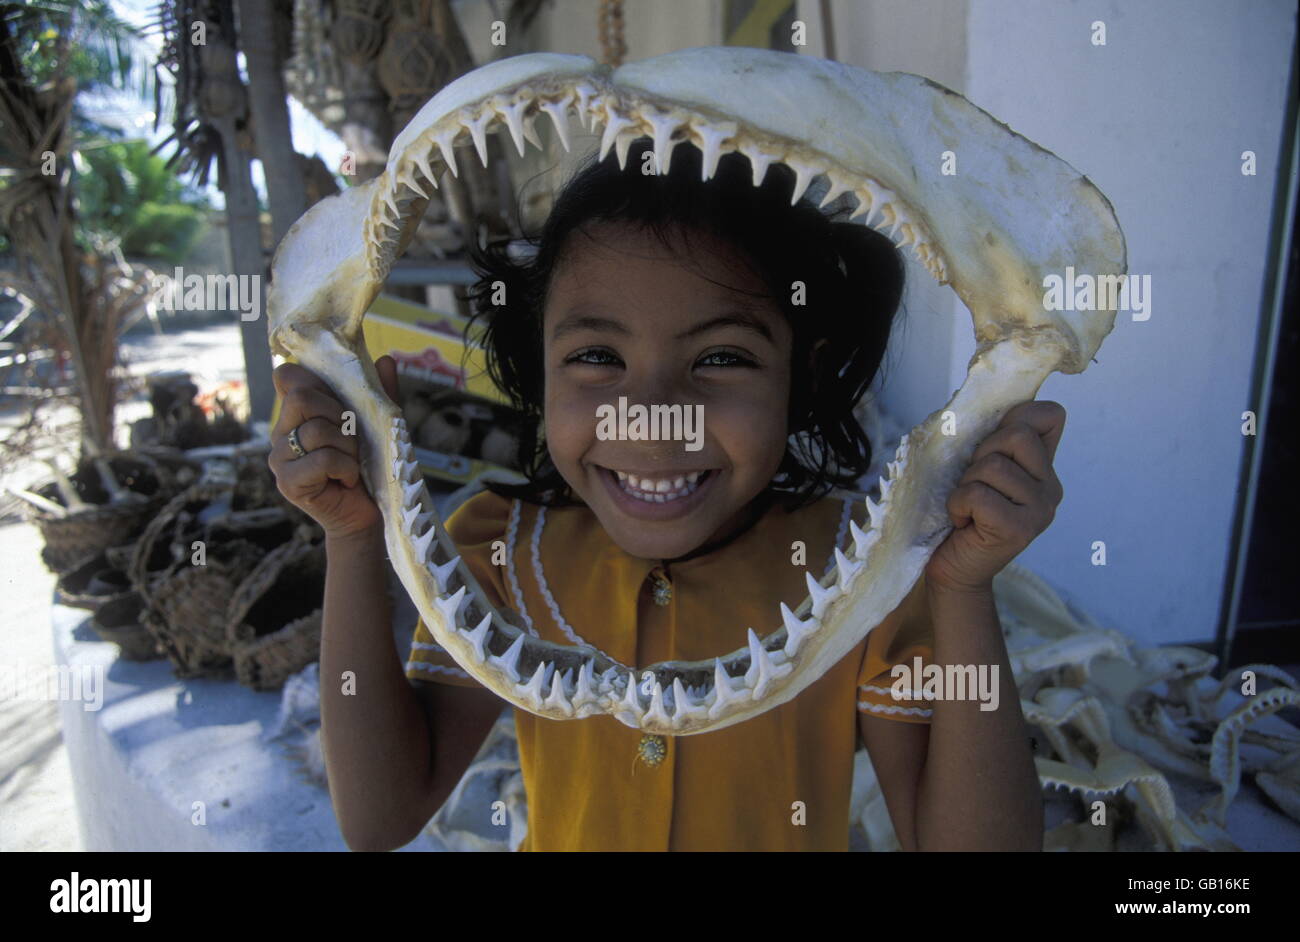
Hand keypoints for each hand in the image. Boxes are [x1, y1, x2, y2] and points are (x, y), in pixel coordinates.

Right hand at [269, 356, 398, 540]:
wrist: (367, 514)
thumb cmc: (369, 467)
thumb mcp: (377, 425)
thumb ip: (379, 393)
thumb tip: (386, 358)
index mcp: (297, 414)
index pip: (287, 376)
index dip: (314, 380)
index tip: (338, 402)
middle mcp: (281, 433)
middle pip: (301, 397)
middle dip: (339, 416)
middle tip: (352, 440)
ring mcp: (280, 458)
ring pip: (316, 430)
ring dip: (348, 446)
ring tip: (353, 463)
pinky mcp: (288, 482)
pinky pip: (323, 458)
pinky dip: (345, 467)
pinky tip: (348, 479)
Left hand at [924, 400, 1065, 594]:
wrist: (953, 569)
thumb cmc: (962, 514)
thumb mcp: (979, 470)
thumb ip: (995, 441)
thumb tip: (992, 398)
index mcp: (1044, 469)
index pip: (1050, 414)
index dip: (1015, 419)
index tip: (991, 449)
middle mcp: (1052, 488)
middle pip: (1016, 435)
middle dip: (980, 455)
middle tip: (973, 485)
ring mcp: (1041, 510)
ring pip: (992, 465)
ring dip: (965, 484)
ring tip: (968, 508)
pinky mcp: (1020, 529)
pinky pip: (977, 494)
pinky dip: (958, 505)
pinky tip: (964, 522)